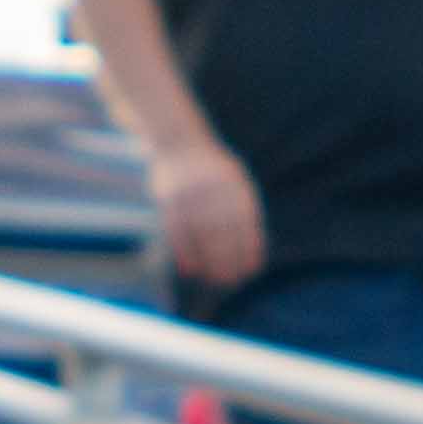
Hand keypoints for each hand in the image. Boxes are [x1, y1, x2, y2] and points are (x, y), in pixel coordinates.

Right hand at [148, 141, 265, 293]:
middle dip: (228, 259)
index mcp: (235, 184)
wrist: (180, 142)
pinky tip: (190, 270)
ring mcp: (191, 193)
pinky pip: (178, 232)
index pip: (245, 222)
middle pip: (224, 231)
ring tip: (212, 279)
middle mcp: (214, 188)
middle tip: (230, 281)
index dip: (249, 248)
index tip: (250, 271)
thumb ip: (243, 210)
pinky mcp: (169, 199)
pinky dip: (184, 253)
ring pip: (201, 234)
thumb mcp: (234, 181)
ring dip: (207, 261)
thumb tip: (252, 252)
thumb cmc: (212, 170)